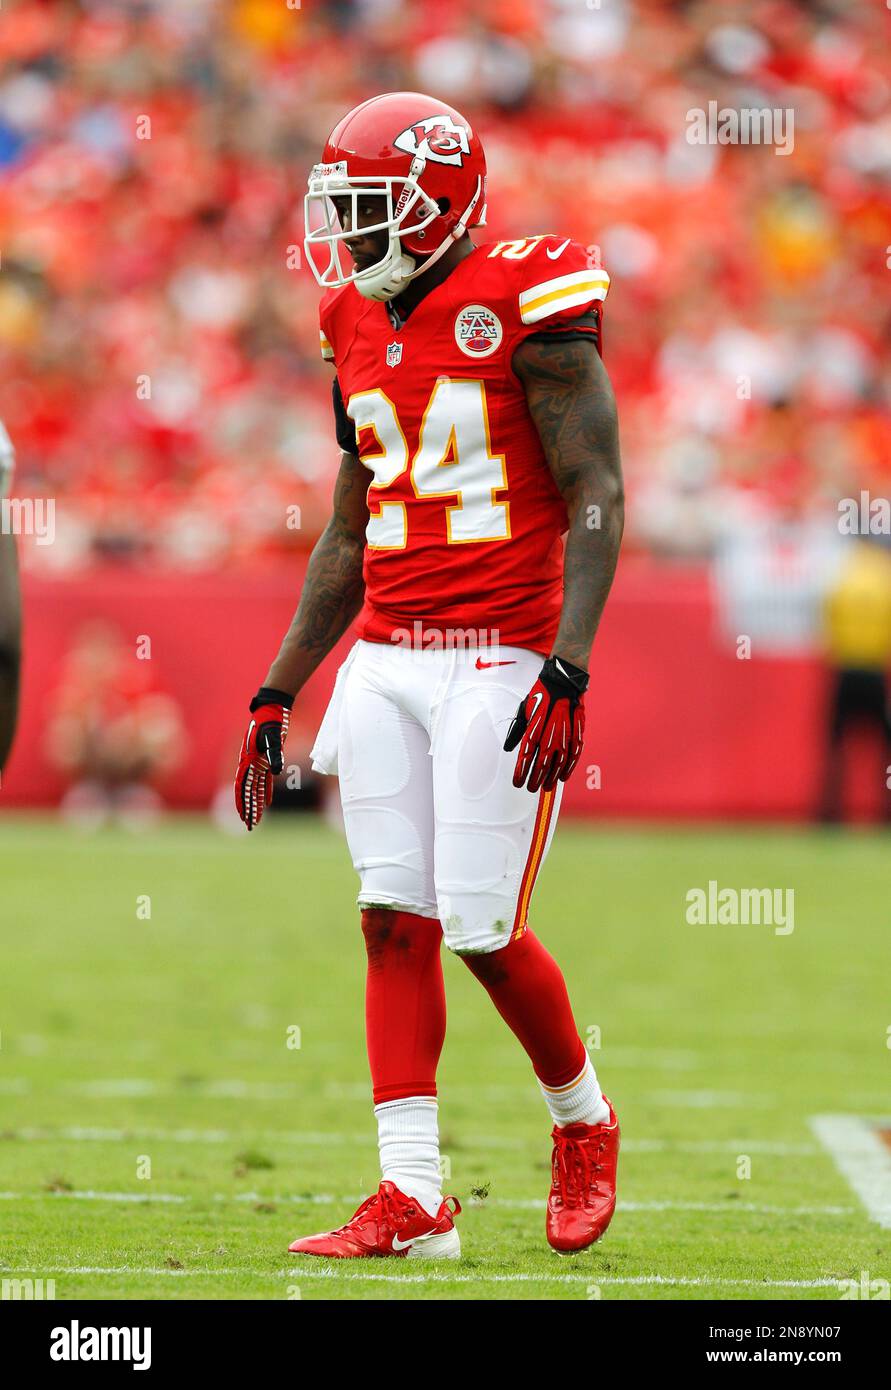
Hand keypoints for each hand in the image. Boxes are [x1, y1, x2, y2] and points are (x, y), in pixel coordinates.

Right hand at [234, 687, 293, 829]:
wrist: (271, 708)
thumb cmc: (271, 721)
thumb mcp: (273, 736)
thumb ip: (275, 754)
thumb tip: (275, 772)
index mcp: (247, 759)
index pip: (243, 786)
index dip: (243, 803)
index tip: (245, 817)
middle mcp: (249, 763)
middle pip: (246, 791)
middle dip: (247, 809)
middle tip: (250, 826)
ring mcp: (256, 761)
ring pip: (254, 787)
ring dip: (255, 803)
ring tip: (256, 819)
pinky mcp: (265, 759)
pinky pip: (263, 780)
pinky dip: (265, 791)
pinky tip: (267, 803)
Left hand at [503, 656, 587, 792]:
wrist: (563, 682)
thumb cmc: (541, 696)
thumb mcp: (524, 710)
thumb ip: (517, 731)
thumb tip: (508, 748)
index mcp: (534, 728)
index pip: (526, 757)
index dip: (521, 772)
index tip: (517, 783)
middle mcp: (549, 734)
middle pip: (542, 764)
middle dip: (535, 779)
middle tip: (531, 788)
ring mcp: (565, 735)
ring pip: (558, 763)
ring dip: (551, 777)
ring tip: (545, 786)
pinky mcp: (577, 734)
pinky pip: (573, 756)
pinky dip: (568, 768)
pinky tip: (563, 778)